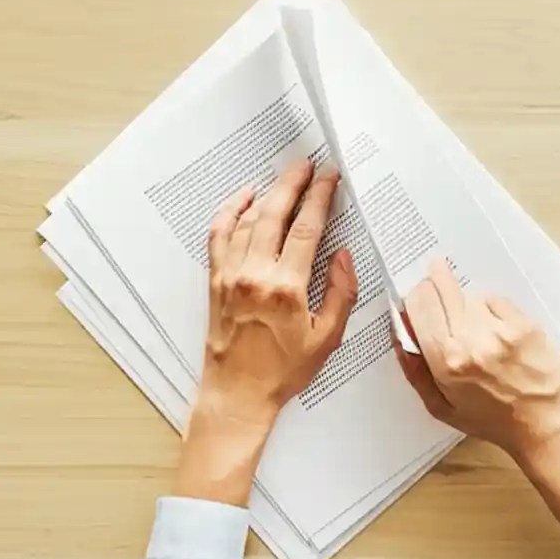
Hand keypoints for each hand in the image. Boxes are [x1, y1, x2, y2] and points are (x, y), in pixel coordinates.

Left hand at [175, 160, 358, 505]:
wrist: (238, 393)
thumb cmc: (284, 371)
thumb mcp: (327, 337)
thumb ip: (341, 292)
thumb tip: (342, 255)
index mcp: (286, 288)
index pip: (306, 229)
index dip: (320, 198)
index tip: (330, 178)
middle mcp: (255, 275)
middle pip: (275, 214)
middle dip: (293, 183)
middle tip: (307, 165)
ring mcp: (231, 276)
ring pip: (248, 220)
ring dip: (267, 194)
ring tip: (284, 179)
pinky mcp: (216, 281)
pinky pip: (219, 235)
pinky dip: (230, 211)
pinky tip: (244, 198)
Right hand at [395, 258, 559, 459]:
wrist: (547, 424)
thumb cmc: (495, 421)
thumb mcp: (443, 408)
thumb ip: (415, 371)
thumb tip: (399, 335)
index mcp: (446, 363)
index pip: (420, 306)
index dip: (416, 296)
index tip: (419, 294)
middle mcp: (471, 342)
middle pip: (443, 289)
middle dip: (436, 283)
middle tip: (437, 278)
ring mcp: (500, 330)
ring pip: (471, 296)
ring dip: (468, 305)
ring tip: (479, 330)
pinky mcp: (525, 324)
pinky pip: (498, 300)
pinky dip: (494, 310)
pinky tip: (500, 332)